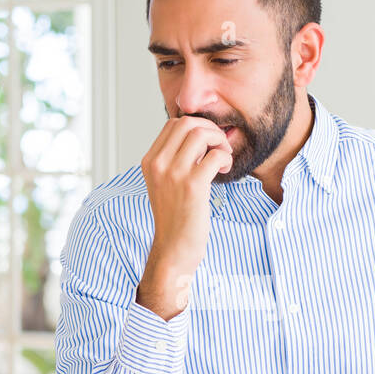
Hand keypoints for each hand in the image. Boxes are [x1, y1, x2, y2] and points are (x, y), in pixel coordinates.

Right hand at [136, 117, 233, 319]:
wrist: (173, 250)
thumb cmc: (175, 218)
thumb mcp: (164, 184)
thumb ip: (173, 161)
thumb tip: (197, 136)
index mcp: (150, 161)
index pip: (173, 124)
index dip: (196, 126)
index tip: (208, 143)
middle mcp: (158, 164)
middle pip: (188, 123)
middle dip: (210, 130)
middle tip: (219, 148)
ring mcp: (174, 174)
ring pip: (201, 134)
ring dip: (220, 142)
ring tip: (222, 159)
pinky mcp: (193, 185)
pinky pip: (215, 155)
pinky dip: (225, 158)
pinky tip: (223, 171)